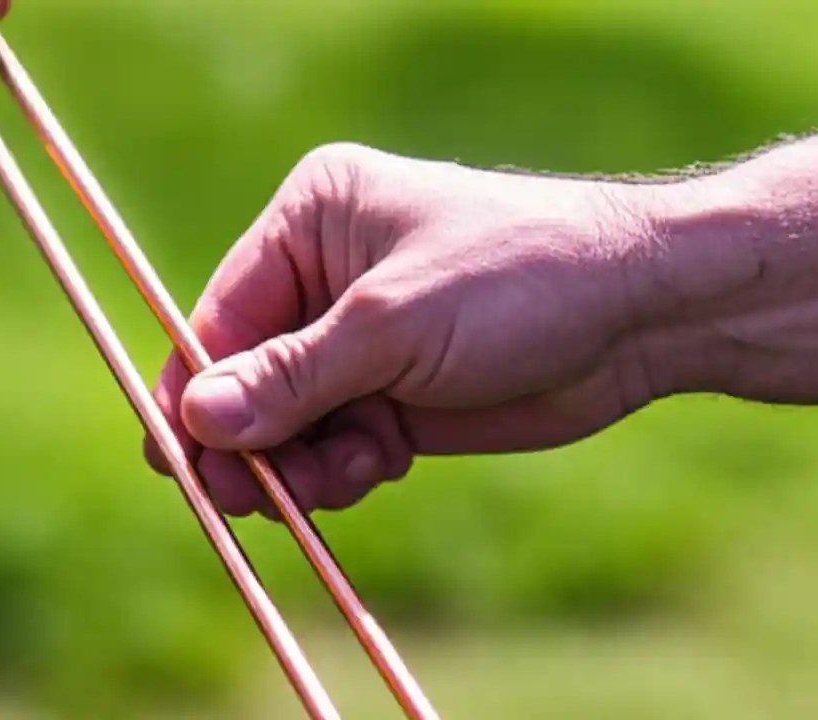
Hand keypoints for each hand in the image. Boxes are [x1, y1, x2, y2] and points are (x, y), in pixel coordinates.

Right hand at [146, 143, 670, 516]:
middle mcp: (321, 277)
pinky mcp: (388, 392)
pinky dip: (341, 468)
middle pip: (242, 376)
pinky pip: (330, 445)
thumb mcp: (392, 326)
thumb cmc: (519, 281)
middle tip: (251, 496)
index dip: (193, 390)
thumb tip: (194, 418)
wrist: (640, 315)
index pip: (217, 316)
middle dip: (249, 438)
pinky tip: (379, 463)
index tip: (177, 459)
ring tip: (346, 471)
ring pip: (284, 422)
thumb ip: (290, 378)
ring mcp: (355, 340)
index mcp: (309, 221)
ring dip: (300, 462)